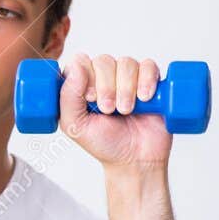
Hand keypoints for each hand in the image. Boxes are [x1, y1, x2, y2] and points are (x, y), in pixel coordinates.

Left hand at [59, 54, 172, 169]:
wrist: (135, 158)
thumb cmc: (103, 143)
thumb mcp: (74, 125)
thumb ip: (67, 97)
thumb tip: (75, 67)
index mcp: (82, 86)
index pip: (80, 62)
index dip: (85, 76)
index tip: (90, 99)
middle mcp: (104, 78)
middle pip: (103, 61)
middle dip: (106, 87)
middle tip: (109, 110)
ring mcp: (128, 78)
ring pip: (126, 63)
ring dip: (126, 88)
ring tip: (126, 110)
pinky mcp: (150, 81)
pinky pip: (149, 65)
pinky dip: (147, 80)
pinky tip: (144, 98)